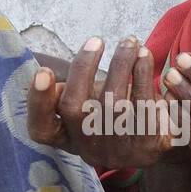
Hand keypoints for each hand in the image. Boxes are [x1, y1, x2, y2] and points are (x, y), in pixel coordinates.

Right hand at [28, 35, 178, 169]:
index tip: (43, 71)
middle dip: (83, 69)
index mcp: (67, 138)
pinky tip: (143, 56)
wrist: (151, 142)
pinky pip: (145, 105)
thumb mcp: (83, 104)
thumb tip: (48, 75)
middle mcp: (89, 148)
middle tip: (96, 40)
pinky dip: (144, 75)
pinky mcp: (148, 145)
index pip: (42, 129)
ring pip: (114, 104)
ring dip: (121, 65)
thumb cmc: (109, 112)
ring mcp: (118, 150)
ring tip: (128, 42)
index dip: (39, 102)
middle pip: (75, 110)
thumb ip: (65, 91)